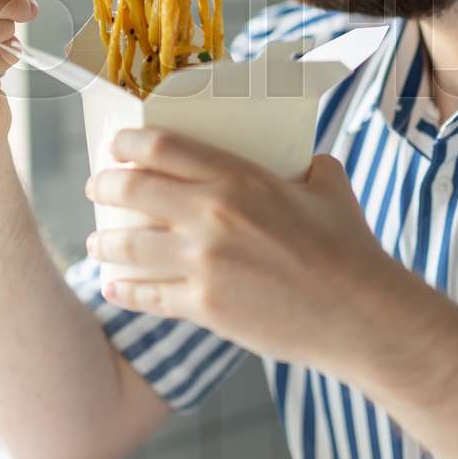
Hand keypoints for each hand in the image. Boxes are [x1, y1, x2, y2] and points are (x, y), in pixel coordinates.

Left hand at [83, 128, 399, 369]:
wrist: (361, 315)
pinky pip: (148, 295)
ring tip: (96, 242)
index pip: (162, 146)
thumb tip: (299, 155)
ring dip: (104, 241)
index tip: (116, 146)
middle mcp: (213, 216)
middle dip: (103, 186)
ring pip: (129, 245)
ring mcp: (204, 264)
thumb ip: (305, 163)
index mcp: (240, 178)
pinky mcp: (205, 307)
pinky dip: (123, 290)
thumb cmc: (350, 248)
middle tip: (96, 188)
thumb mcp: (328, 185)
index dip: (127, 143)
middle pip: (133, 189)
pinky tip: (112, 287)